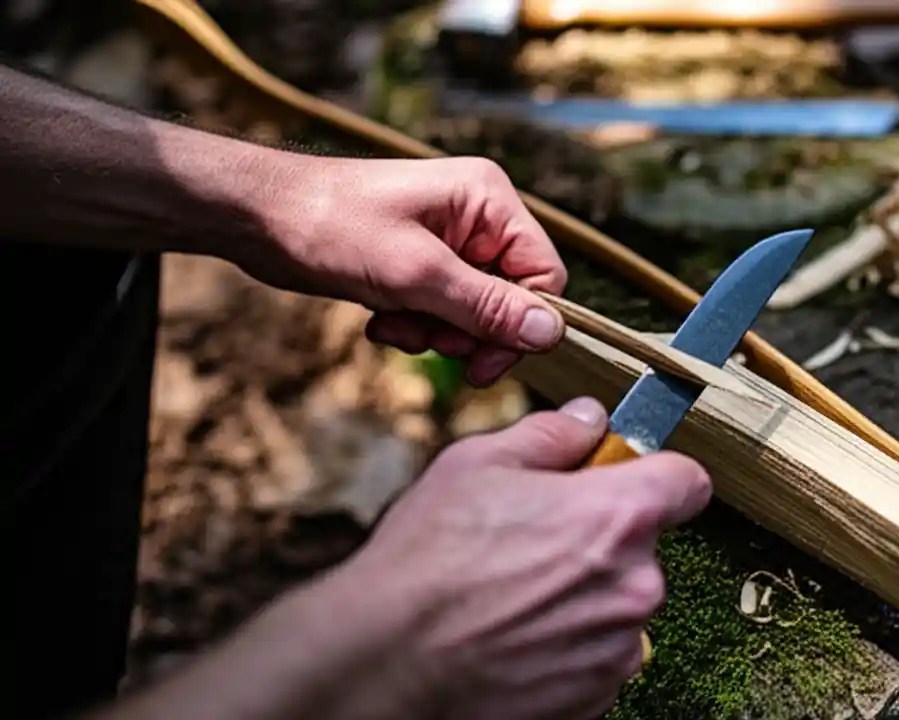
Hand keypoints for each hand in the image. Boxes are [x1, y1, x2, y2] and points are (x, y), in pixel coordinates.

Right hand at [100, 397, 710, 719]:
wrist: (386, 662)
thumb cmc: (428, 560)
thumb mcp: (480, 464)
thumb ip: (553, 435)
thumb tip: (592, 419)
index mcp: (619, 516)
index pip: (689, 482)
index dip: (656, 474)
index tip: (629, 478)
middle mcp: (635, 586)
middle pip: (644, 549)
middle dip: (602, 541)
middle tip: (536, 541)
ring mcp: (617, 648)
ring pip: (618, 606)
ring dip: (584, 598)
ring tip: (514, 596)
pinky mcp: (594, 696)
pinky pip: (597, 656)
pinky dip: (568, 646)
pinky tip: (514, 637)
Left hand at [240, 155, 567, 386]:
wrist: (258, 217)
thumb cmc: (331, 226)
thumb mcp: (415, 274)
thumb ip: (486, 306)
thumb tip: (549, 334)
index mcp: (489, 200)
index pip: (544, 274)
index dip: (522, 323)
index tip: (483, 360)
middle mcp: (477, 216)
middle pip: (512, 298)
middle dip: (470, 330)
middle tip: (431, 341)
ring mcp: (449, 240)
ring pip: (475, 312)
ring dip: (437, 331)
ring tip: (395, 322)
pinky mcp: (421, 262)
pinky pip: (443, 310)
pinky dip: (416, 324)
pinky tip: (381, 319)